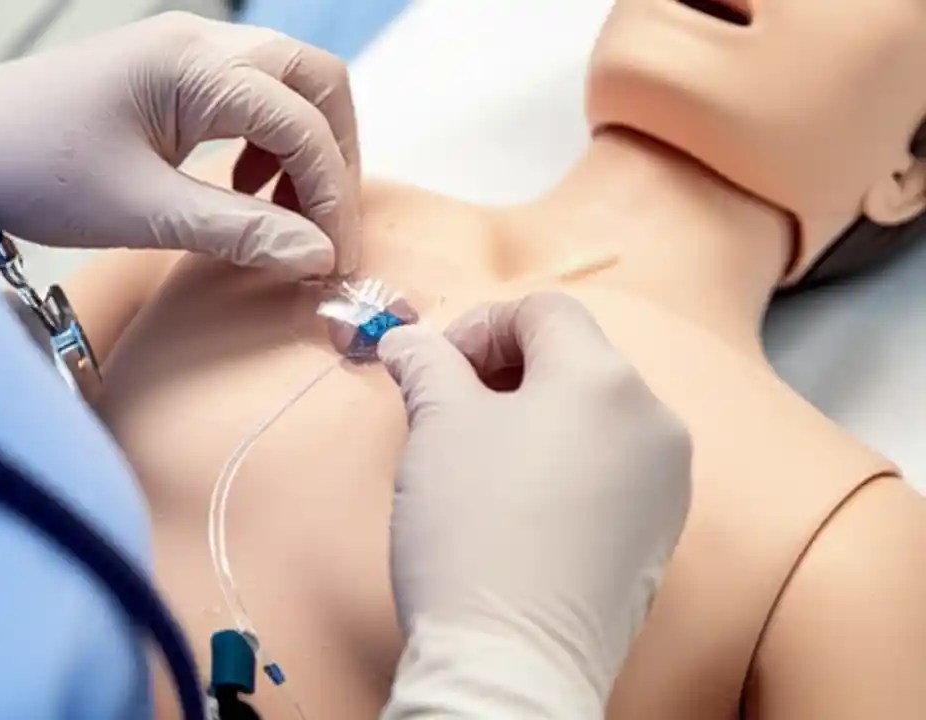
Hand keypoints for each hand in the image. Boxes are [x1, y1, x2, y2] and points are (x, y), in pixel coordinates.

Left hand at [0, 12, 360, 276]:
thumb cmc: (37, 170)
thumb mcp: (142, 211)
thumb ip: (238, 231)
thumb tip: (315, 256)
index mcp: (193, 66)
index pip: (303, 123)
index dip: (331, 195)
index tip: (333, 257)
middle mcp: (200, 42)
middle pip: (315, 81)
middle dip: (333, 156)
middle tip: (326, 225)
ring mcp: (186, 50)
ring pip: (288, 85)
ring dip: (304, 147)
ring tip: (284, 212)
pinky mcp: (172, 71)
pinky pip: (250, 94)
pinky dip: (268, 141)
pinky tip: (243, 186)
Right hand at [377, 293, 691, 717]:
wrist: (512, 662)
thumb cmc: (472, 533)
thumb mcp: (437, 426)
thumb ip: (426, 364)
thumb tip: (409, 342)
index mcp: (604, 379)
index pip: (544, 311)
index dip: (479, 327)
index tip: (435, 369)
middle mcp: (653, 420)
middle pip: (575, 359)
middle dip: (506, 373)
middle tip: (449, 411)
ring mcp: (666, 482)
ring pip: (594, 415)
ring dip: (535, 417)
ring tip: (480, 463)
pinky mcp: (659, 535)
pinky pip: (611, 469)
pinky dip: (564, 465)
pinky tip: (518, 508)